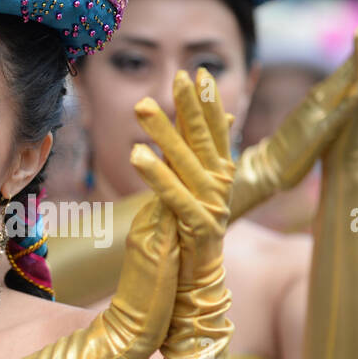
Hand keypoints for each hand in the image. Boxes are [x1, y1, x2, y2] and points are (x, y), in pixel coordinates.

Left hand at [129, 67, 234, 283]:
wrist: (194, 286)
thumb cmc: (187, 238)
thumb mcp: (190, 193)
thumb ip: (196, 160)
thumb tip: (214, 124)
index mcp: (218, 177)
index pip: (212, 133)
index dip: (206, 103)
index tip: (197, 72)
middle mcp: (220, 188)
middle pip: (204, 141)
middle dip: (191, 107)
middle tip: (179, 76)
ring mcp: (212, 208)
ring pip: (187, 164)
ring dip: (165, 133)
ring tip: (142, 105)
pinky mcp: (199, 229)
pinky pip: (175, 198)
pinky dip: (157, 176)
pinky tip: (137, 155)